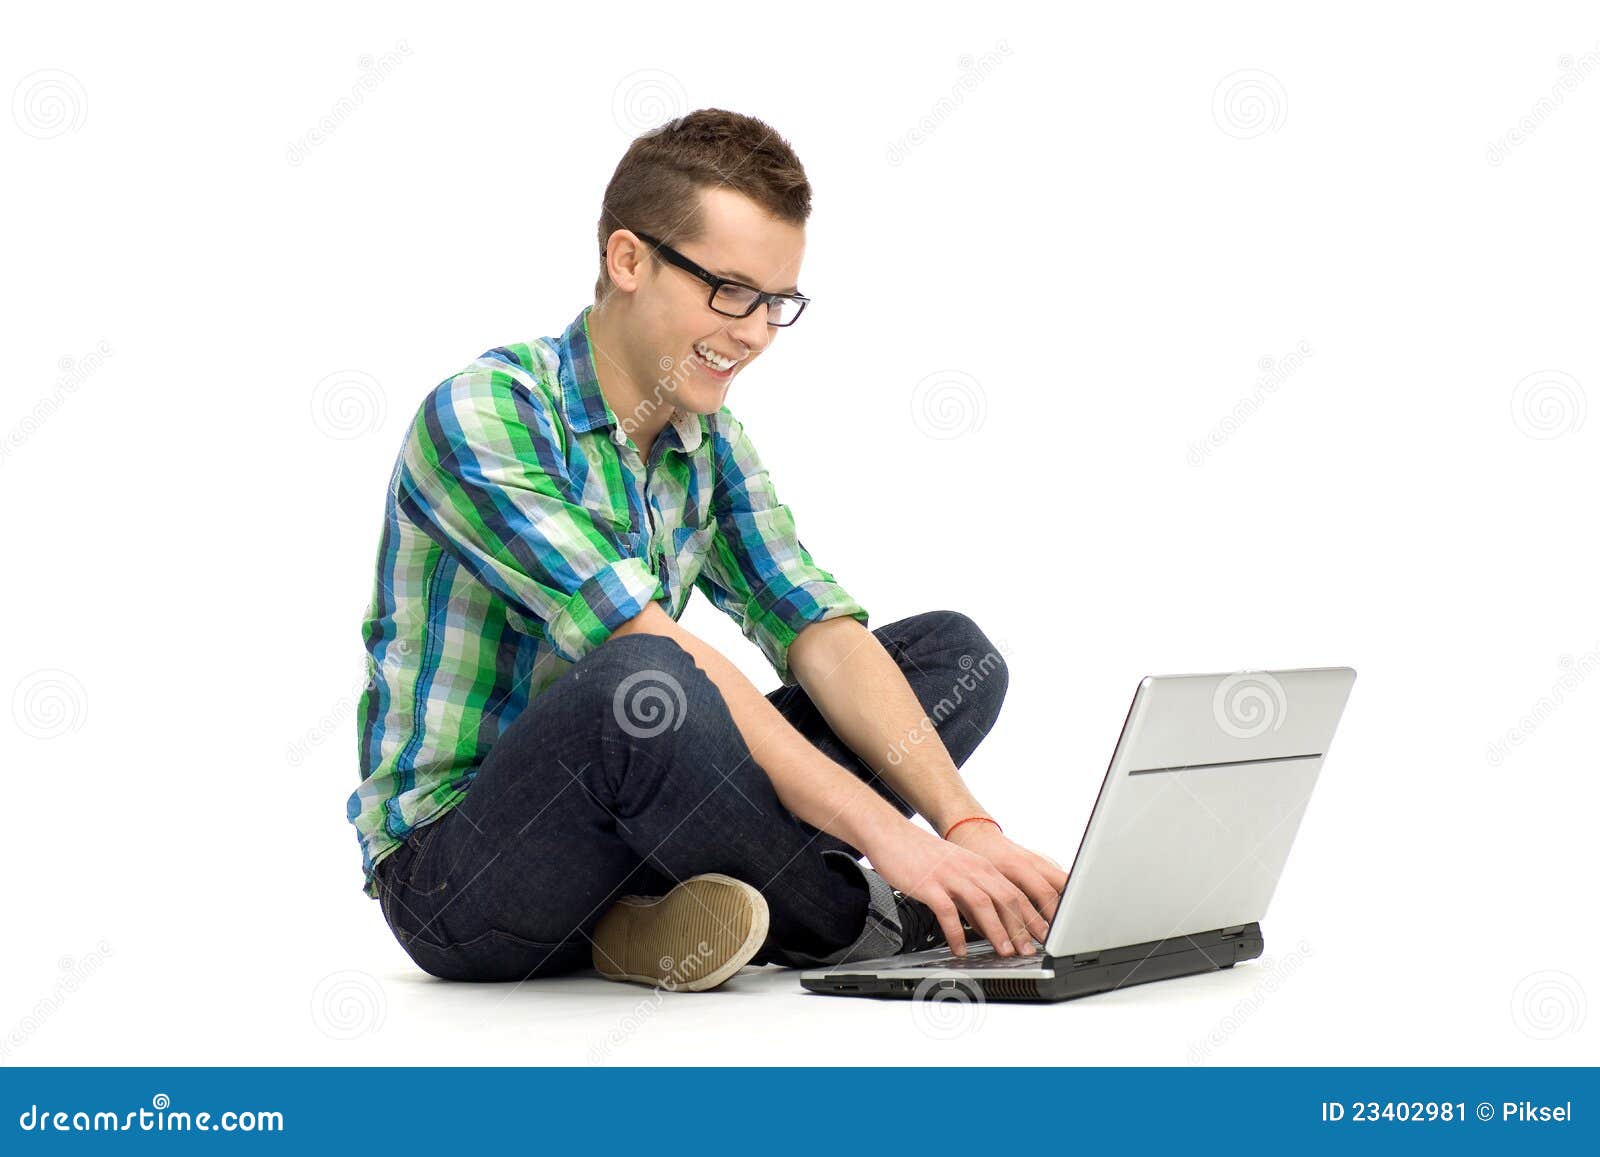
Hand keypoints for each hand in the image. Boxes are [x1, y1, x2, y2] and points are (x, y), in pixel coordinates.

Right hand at [865, 820, 1052, 956]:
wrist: (892, 835)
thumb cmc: (923, 856)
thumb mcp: (957, 873)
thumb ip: (974, 898)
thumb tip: (989, 927)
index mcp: (982, 867)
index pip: (1015, 892)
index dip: (1033, 915)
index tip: (1044, 936)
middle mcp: (971, 869)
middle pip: (1006, 898)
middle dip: (1021, 927)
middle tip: (1030, 950)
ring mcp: (951, 876)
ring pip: (983, 903)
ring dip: (996, 930)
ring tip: (1003, 952)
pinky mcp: (929, 884)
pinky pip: (947, 911)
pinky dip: (956, 933)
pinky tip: (960, 950)